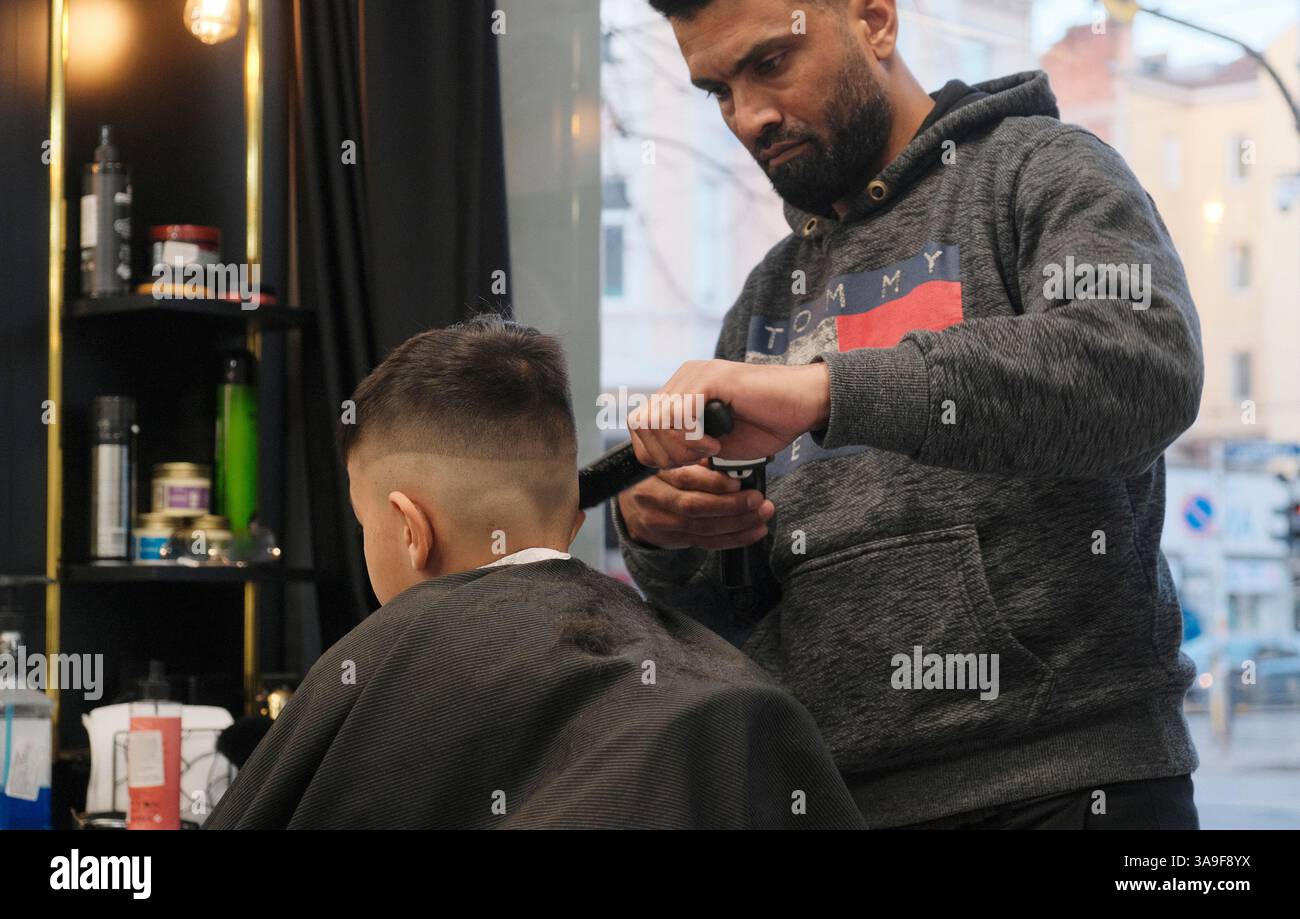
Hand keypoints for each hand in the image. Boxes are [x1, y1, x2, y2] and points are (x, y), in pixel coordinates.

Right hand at [618, 460, 775, 549]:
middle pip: (694, 507)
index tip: (738, 483)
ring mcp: (661, 524)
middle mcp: (654, 499)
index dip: (713, 483)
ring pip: (701, 528)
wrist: (630, 505)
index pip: (683, 479)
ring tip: (762, 516)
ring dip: (737, 524)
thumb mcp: (668, 459)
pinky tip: (752, 533)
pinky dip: (732, 539)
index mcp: (654, 473)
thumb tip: (732, 461)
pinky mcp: (672, 540)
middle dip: (731, 506)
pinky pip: (705, 543)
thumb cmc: (657, 476)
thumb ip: (696, 460)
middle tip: (758, 501)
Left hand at [628, 359, 829, 469]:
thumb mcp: (714, 443)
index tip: (690, 460)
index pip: (640, 426)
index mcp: (680, 392)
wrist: (804, 405)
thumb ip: (684, 445)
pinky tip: (716, 442)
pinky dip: (693, 437)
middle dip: (666, 453)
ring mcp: (696, 374)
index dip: (658, 453)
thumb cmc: (766, 425)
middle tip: (699, 456)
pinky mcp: (712, 377)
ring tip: (711, 448)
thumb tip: (654, 458)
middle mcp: (683, 379)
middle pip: (640, 424)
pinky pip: (680, 412)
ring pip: (655, 420)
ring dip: (681, 446)